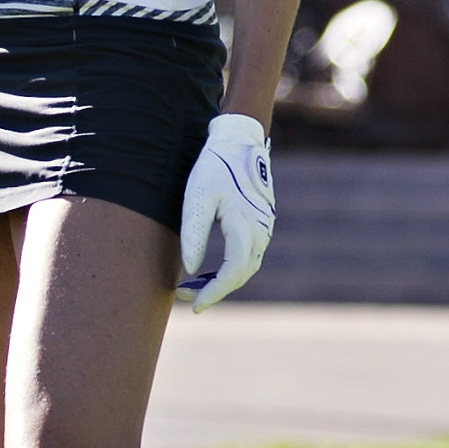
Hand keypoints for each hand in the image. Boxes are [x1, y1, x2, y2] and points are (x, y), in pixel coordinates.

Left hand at [176, 113, 275, 307]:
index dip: (214, 293)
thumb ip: (194, 235)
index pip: (232, 273)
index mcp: (246, 226)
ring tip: (192, 287)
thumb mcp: (197, 198)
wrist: (240, 141)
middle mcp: (260, 231)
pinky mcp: (261, 225)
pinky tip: (209, 271)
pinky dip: (230, 270)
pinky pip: (247, 257)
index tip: (195, 306)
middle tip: (184, 296)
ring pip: (246, 268)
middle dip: (214, 290)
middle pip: (240, 275)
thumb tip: (191, 270)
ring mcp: (264, 228)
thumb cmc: (215, 166)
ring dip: (222, 282)